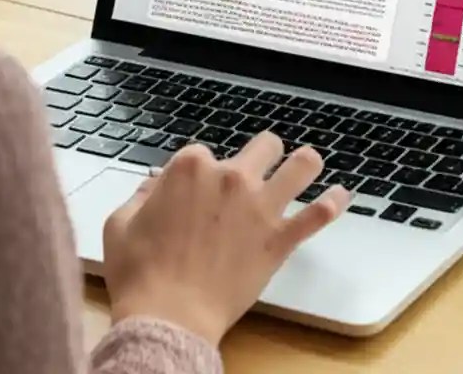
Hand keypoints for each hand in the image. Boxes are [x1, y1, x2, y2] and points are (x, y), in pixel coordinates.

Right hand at [101, 134, 349, 343]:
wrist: (169, 316)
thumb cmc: (140, 273)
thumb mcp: (119, 225)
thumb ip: (141, 197)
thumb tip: (154, 186)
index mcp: (190, 169)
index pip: (202, 153)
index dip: (199, 171)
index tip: (196, 188)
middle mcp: (231, 178)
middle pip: (262, 147)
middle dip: (261, 154)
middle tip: (259, 167)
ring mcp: (260, 207)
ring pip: (300, 166)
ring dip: (305, 163)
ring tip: (308, 163)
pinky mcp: (279, 238)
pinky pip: (317, 215)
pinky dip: (333, 203)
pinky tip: (342, 196)